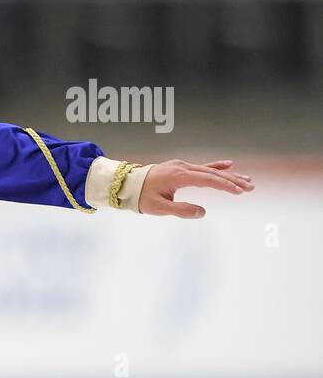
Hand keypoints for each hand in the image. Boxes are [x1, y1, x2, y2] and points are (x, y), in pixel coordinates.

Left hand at [138, 159, 253, 217]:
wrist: (126, 184)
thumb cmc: (141, 197)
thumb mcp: (159, 208)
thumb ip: (181, 210)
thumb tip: (202, 212)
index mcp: (179, 176)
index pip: (208, 180)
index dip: (225, 185)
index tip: (240, 192)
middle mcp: (182, 167)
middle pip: (212, 173)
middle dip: (233, 180)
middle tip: (250, 187)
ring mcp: (181, 166)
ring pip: (209, 170)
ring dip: (228, 175)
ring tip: (246, 179)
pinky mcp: (179, 167)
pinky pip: (201, 167)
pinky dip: (215, 166)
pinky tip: (229, 165)